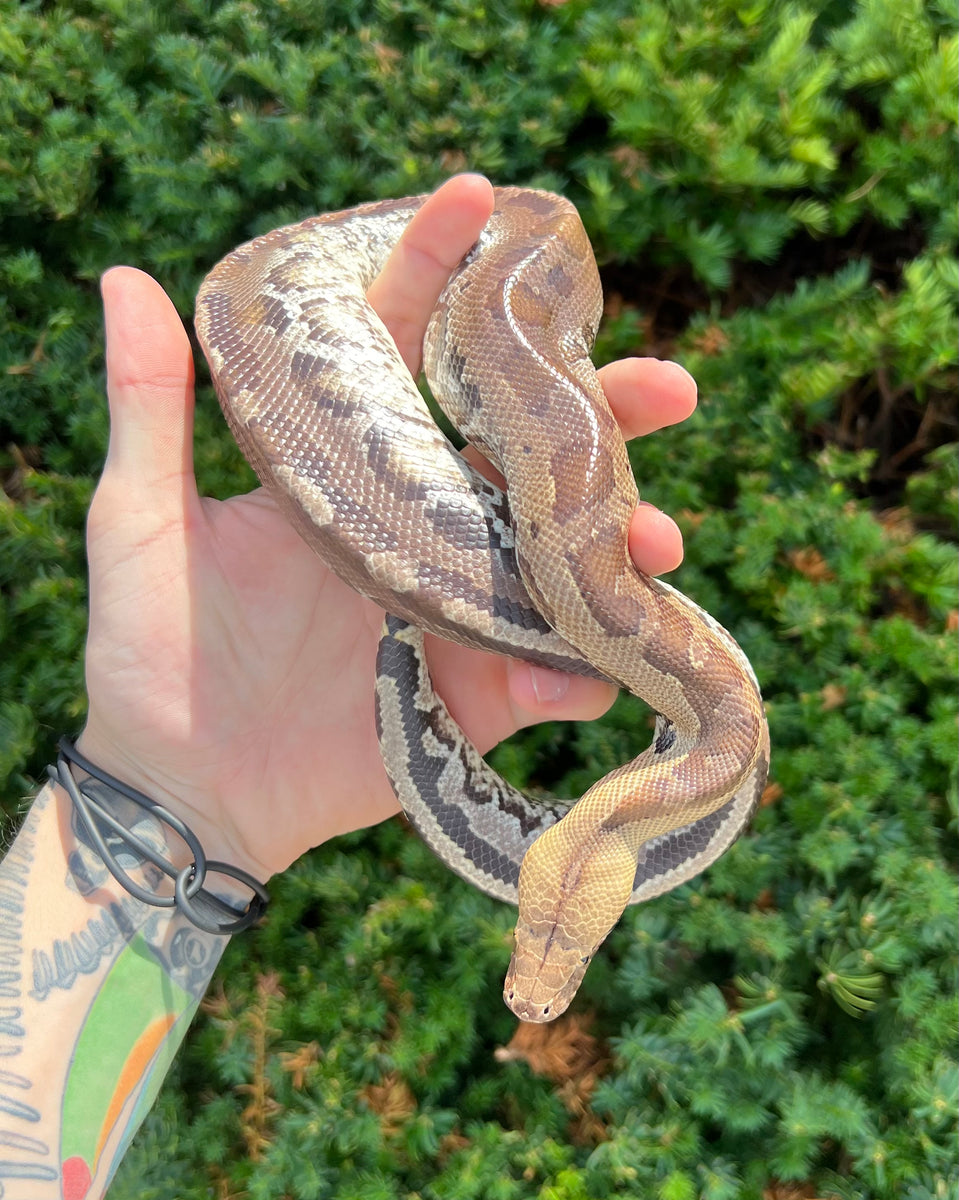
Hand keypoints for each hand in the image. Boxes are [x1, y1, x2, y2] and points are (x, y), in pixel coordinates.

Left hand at [77, 175, 696, 880]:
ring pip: (555, 563)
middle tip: (666, 385)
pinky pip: (542, 681)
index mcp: (348, 468)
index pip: (406, 350)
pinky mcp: (470, 696)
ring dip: (615, 548)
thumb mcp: (140, 519)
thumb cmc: (150, 648)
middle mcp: (419, 527)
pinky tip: (596, 665)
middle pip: (520, 455)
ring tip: (654, 538)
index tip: (482, 199)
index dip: (442, 274)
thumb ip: (149, 408)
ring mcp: (454, 610)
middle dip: (599, 417)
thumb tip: (125, 278)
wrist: (178, 783)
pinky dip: (572, 675)